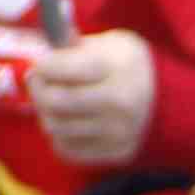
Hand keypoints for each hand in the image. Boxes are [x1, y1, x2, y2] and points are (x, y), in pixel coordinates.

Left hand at [29, 30, 158, 167]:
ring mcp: (121, 131)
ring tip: (55, 100)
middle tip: (38, 81)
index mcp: (116, 67)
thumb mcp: (100, 42)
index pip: (56, 68)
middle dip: (36, 88)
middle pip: (52, 101)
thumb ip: (68, 45)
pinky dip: (60, 135)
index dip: (41, 65)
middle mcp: (122, 103)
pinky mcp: (118, 153)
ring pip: (54, 127)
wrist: (157, 93)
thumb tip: (37, 50)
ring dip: (45, 112)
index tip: (41, 63)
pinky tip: (70, 120)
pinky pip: (66, 149)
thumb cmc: (117, 62)